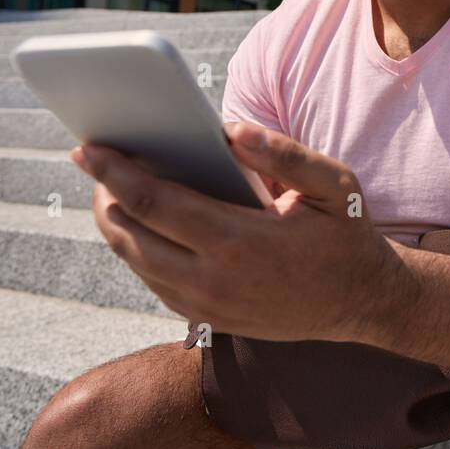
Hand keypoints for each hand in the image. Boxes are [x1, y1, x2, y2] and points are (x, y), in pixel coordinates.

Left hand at [70, 121, 400, 342]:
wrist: (363, 302)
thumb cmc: (346, 235)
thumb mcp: (334, 184)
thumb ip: (283, 153)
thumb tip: (228, 129)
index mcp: (240, 241)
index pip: (153, 203)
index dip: (113, 173)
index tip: (86, 148)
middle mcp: (213, 280)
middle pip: (128, 235)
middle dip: (102, 195)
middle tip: (91, 162)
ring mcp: (207, 306)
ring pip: (135, 262)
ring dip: (114, 224)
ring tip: (109, 189)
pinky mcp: (207, 319)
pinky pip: (154, 282)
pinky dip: (138, 250)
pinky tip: (141, 223)